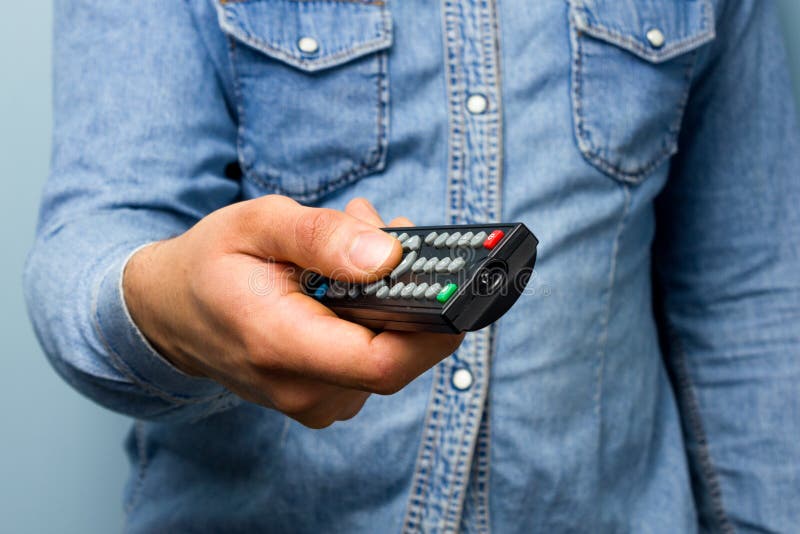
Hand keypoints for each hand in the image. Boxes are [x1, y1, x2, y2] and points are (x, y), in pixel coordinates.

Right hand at [123, 195, 463, 427]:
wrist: (170, 313)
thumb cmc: (209, 266)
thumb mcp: (256, 225)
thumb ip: (321, 237)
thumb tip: (388, 255)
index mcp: (280, 346)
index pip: (385, 361)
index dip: (436, 328)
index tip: (462, 284)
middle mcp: (302, 389)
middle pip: (397, 354)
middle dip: (412, 292)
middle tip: (392, 231)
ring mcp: (314, 400)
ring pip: (387, 352)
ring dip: (391, 297)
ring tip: (358, 242)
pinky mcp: (324, 395)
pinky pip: (370, 357)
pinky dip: (374, 314)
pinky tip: (350, 275)